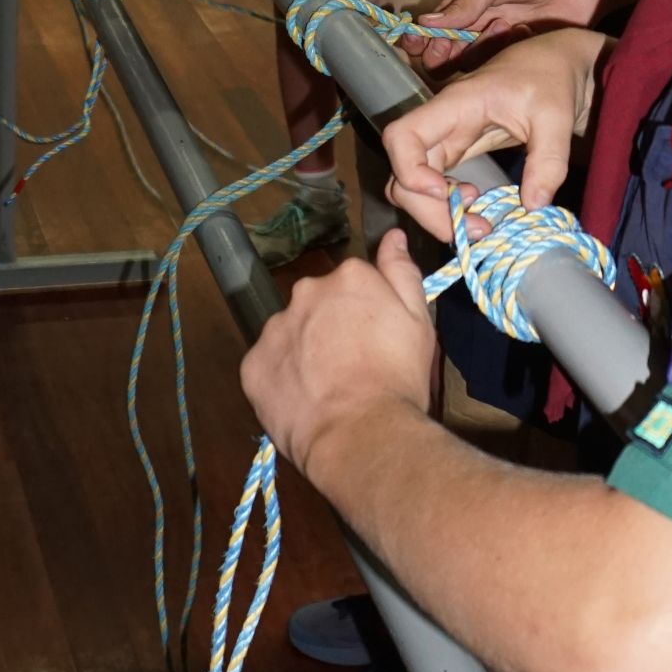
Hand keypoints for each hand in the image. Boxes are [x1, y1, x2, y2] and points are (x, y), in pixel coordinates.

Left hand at [241, 226, 435, 485]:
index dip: (364, 313)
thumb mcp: (419, 322)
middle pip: (317, 303)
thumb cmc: (397, 379)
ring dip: (303, 351)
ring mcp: (274, 328)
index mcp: (348, 277)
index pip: (352, 282)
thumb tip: (393, 236)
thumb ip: (402, 273)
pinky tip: (303, 399)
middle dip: (329, 327)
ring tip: (325, 387)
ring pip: (290, 333)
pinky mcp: (252, 365)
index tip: (373, 339)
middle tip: (351, 364)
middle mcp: (306, 292)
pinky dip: (281, 378)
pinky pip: (267, 365)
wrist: (361, 435)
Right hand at [381, 27, 606, 241]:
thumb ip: (548, 159)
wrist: (557, 65)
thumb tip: (533, 205)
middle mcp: (442, 125)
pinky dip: (449, 209)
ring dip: (437, 215)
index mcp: (456, 105)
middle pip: (401, 174)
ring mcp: (447, 141)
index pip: (402, 136)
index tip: (447, 193)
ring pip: (413, 186)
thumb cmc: (551, 79)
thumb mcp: (556, 116)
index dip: (409, 170)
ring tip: (481, 227)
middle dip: (429, 210)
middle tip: (475, 230)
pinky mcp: (458, 153)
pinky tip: (479, 213)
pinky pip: (435, 187)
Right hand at [414, 0, 637, 71]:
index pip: (438, 22)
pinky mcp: (523, 53)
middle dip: (440, 54)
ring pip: (473, 58)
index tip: (413, 46)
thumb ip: (465, 2)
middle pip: (451, 46)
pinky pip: (500, 64)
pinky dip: (495, 62)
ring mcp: (502, 39)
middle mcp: (482, 21)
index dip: (423, 36)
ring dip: (468, 58)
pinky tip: (500, 54)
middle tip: (437, 61)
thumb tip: (426, 23)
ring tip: (475, 50)